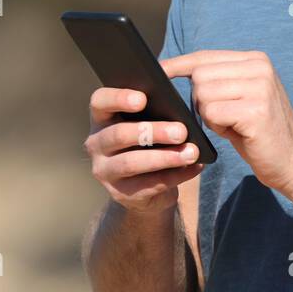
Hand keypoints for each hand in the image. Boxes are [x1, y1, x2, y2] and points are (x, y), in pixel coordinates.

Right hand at [84, 87, 204, 213]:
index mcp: (102, 117)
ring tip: (192, 152)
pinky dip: (176, 175)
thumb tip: (180, 111)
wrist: (146, 185)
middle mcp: (96, 144)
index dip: (118, 98)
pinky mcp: (120, 193)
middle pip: (119, 134)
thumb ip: (155, 112)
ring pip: (131, 163)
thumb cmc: (150, 142)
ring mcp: (105, 171)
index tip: (143, 99)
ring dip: (165, 157)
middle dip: (153, 131)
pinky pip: (149, 184)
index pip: (100, 102)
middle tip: (181, 131)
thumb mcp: (148, 123)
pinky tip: (195, 167)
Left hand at [159, 50, 292, 194]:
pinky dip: (217, 126)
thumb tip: (174, 70)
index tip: (159, 69)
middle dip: (201, 101)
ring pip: (203, 94)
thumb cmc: (258, 131)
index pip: (205, 56)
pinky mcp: (256, 111)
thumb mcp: (241, 96)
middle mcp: (260, 67)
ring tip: (234, 124)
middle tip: (225, 117)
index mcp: (255, 60)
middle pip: (200, 76)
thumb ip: (218, 79)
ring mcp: (260, 87)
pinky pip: (212, 113)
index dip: (179, 64)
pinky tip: (238, 133)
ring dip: (210, 115)